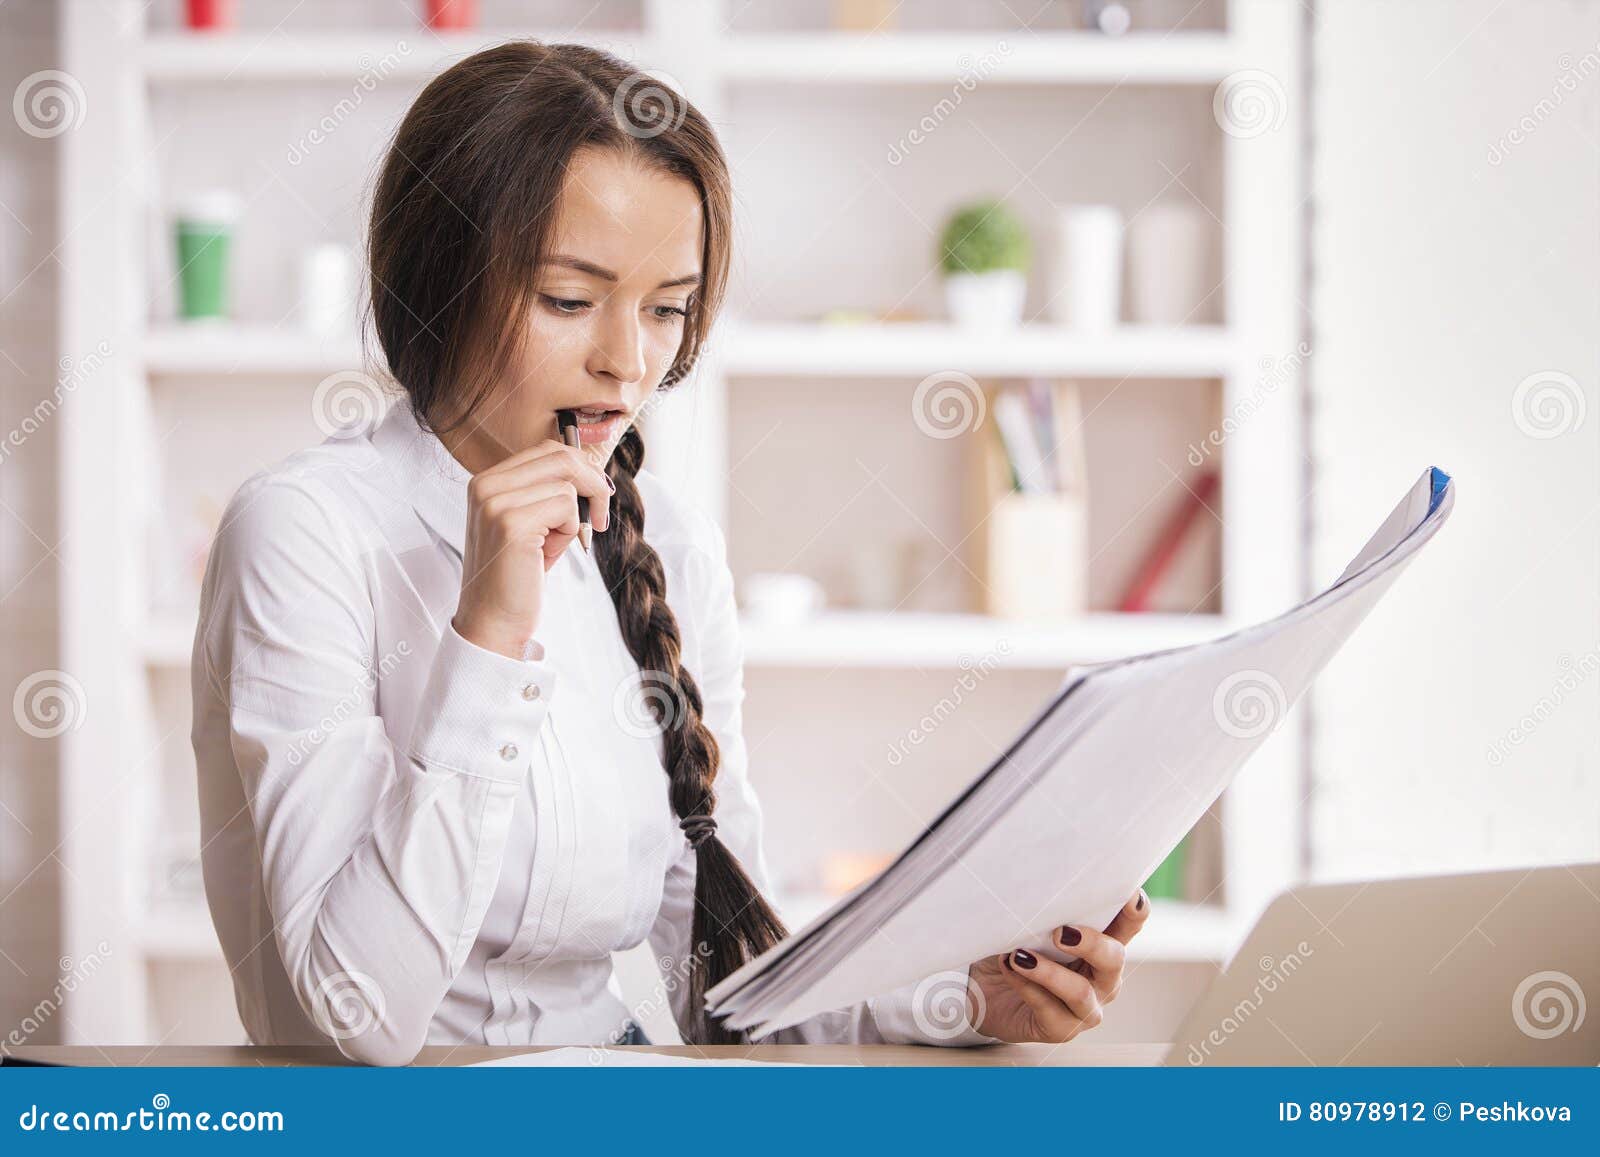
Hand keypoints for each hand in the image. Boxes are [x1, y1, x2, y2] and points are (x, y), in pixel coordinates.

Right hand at [452, 439, 611, 658]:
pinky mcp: (510, 523)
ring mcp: (495, 502)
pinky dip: (569, 530)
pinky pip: (566, 506)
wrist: (493, 621)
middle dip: (593, 483)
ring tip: (556, 544)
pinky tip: (549, 554)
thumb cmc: (518, 575)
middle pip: (561, 457)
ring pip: (567, 483)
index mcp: (486, 481)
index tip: (596, 498)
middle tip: (600, 516)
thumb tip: (593, 471)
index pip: (547, 451)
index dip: (582, 469)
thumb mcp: (532, 524)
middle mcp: (485, 485)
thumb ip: (549, 493)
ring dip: (575, 516)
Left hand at [963, 889, 1148, 1043]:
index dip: (1134, 911)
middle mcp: (1103, 978)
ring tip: (1019, 956)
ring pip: (1080, 991)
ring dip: (1048, 972)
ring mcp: (1086, 1008)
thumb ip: (1047, 915)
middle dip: (1090, 943)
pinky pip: (1048, 1009)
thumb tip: (1039, 893)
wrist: (984, 993)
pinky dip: (1026, 986)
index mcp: (1102, 946)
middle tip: (1061, 932)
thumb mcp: (1031, 927)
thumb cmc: (1016, 951)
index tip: (1131, 894)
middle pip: (1114, 959)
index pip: (1128, 925)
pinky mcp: (1062, 1029)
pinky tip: (1009, 968)